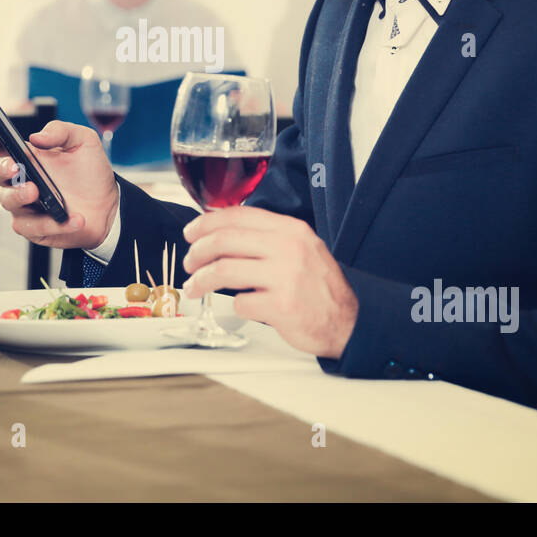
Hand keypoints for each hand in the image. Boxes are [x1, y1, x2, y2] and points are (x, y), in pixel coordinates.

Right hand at [0, 120, 118, 250]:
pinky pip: (34, 226)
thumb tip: (37, 137)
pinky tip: (75, 218)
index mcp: (27, 156)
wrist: (108, 204)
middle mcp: (21, 180)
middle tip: (16, 167)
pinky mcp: (34, 227)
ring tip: (37, 191)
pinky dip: (54, 223)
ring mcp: (25, 205)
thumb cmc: (90, 171)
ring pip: (8, 201)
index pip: (0, 145)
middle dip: (2, 169)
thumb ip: (61, 131)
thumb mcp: (83, 142)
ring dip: (20, 196)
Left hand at [182, 207, 358, 359]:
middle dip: (197, 252)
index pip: (238, 216)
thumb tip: (220, 233)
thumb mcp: (301, 248)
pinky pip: (240, 303)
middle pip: (224, 241)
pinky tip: (242, 306)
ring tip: (194, 287)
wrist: (348, 321)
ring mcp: (285, 277)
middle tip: (189, 263)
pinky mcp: (280, 307)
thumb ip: (267, 238)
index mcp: (290, 230)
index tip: (191, 233)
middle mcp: (288, 248)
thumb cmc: (318, 286)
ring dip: (201, 280)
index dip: (206, 223)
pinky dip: (235, 305)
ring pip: (223, 271)